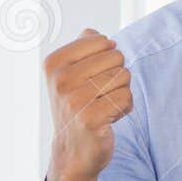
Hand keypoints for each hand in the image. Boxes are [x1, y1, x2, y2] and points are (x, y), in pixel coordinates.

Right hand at [44, 29, 131, 180]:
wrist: (74, 149)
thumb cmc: (79, 105)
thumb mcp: (73, 73)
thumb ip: (82, 48)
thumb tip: (91, 32)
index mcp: (54, 62)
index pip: (103, 41)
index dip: (106, 59)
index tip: (90, 78)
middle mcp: (60, 79)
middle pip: (116, 57)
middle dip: (116, 75)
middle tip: (98, 95)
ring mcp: (74, 99)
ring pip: (124, 76)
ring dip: (121, 92)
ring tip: (102, 106)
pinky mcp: (90, 117)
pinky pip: (127, 97)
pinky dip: (124, 108)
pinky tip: (107, 119)